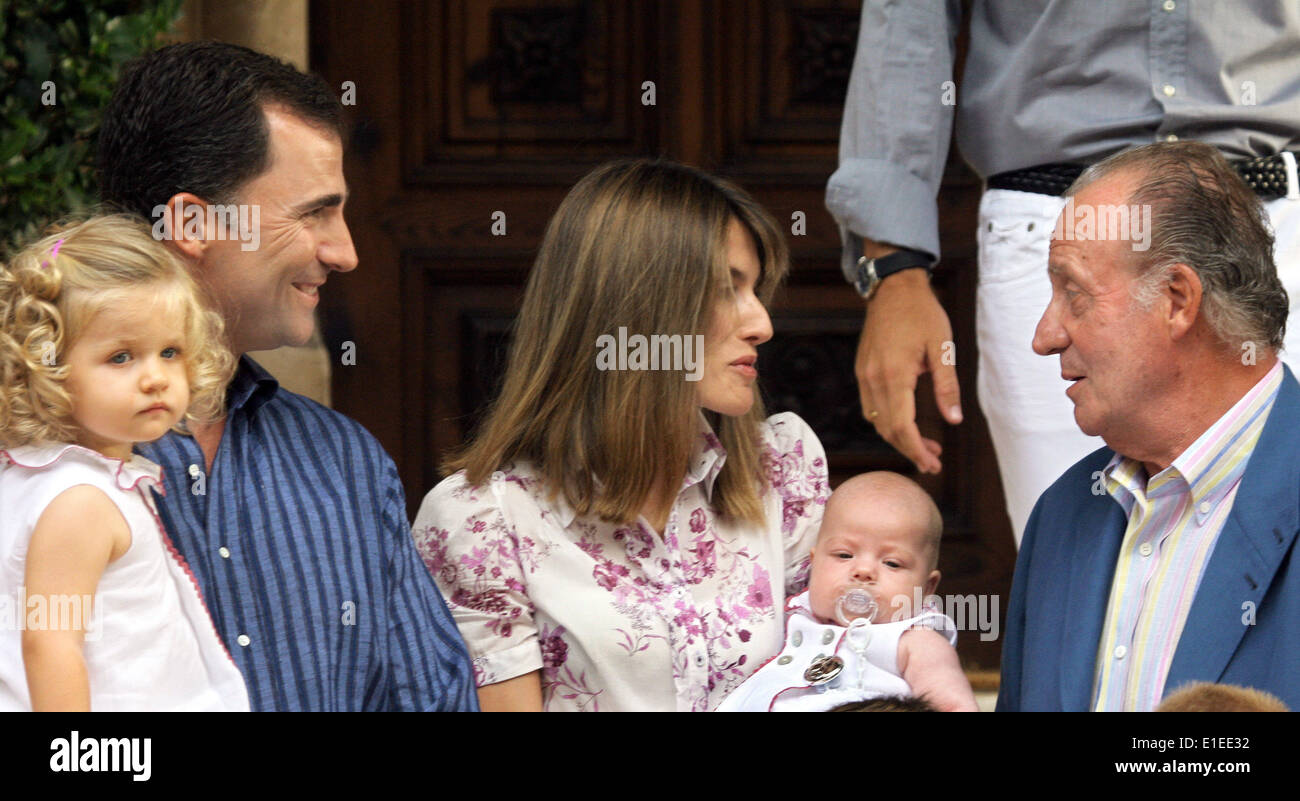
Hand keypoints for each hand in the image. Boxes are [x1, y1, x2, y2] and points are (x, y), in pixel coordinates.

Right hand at [856, 267, 961, 472]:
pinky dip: (887, 422)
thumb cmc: (921, 313)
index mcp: (894, 375)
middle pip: (887, 430)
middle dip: (909, 450)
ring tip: (925, 445)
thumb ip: (947, 386)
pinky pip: (871, 407)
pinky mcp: (862, 371)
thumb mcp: (942, 347)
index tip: (932, 464)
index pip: (902, 426)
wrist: (893, 288)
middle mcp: (873, 379)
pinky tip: (906, 422)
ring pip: (876, 421)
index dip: (916, 450)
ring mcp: (864, 375)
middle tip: (933, 462)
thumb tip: (954, 420)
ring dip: (898, 438)